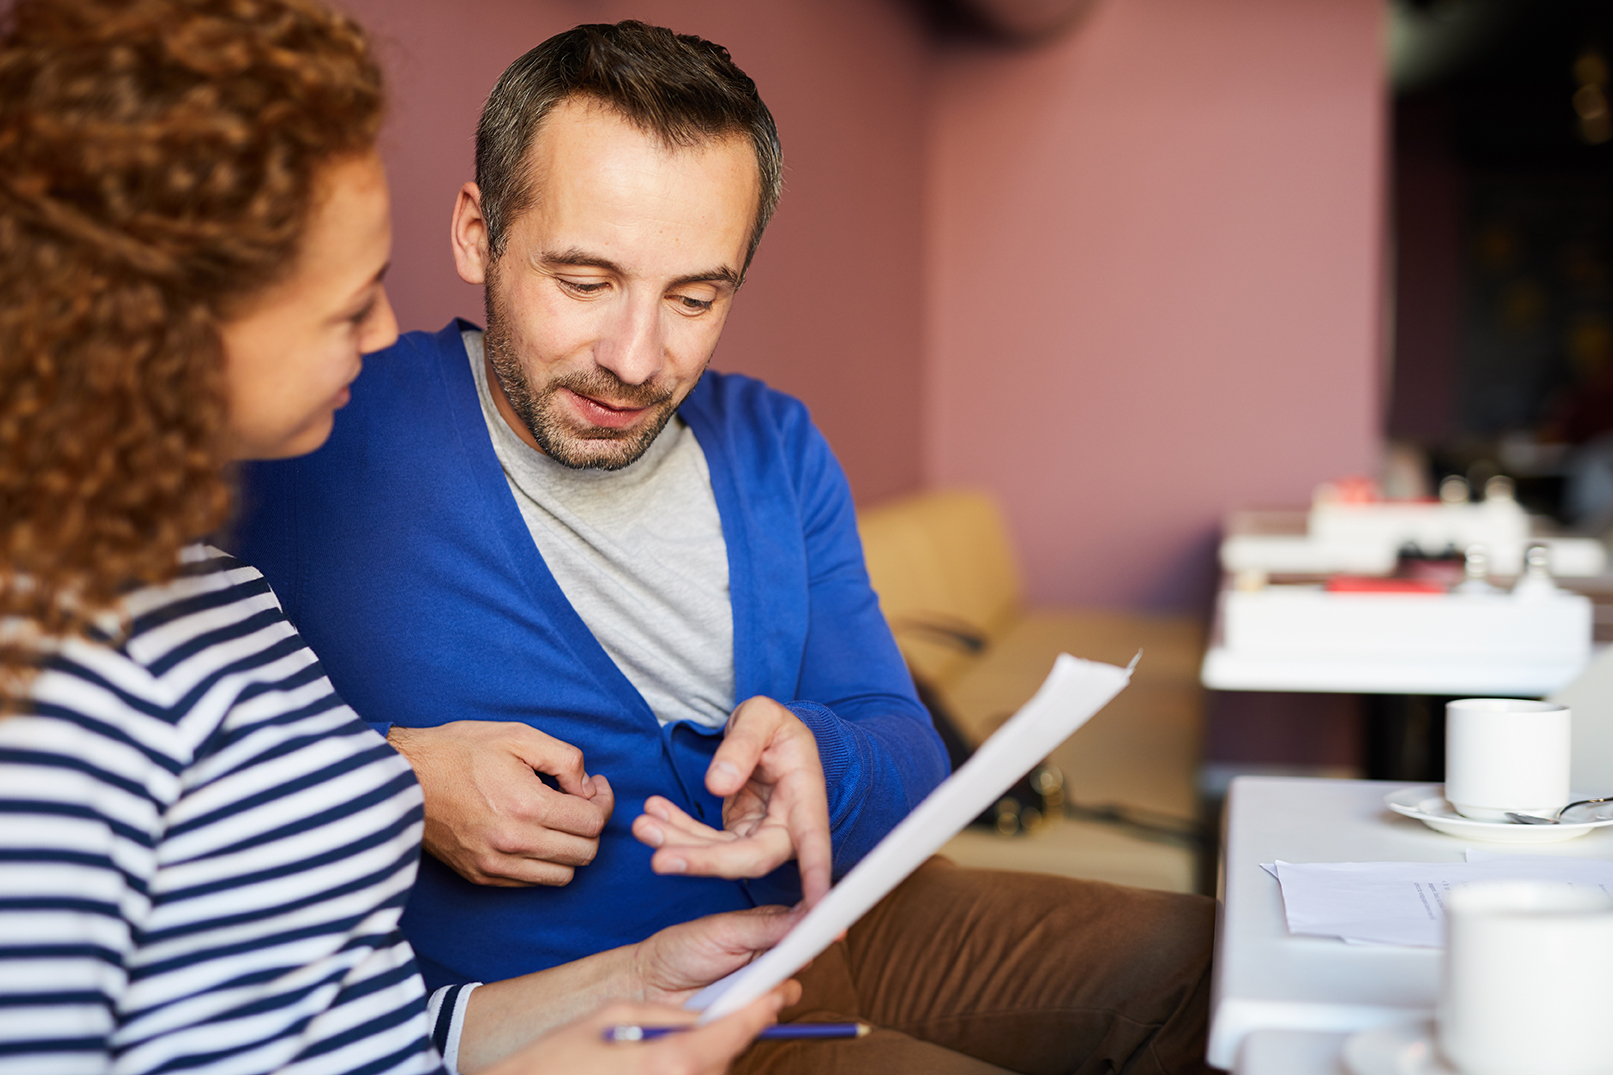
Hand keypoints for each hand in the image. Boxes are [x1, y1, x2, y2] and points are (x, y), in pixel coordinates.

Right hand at [387, 721, 613, 886]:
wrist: (400, 779)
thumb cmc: (457, 752)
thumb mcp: (517, 736)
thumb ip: (565, 759)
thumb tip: (588, 788)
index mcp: (526, 806)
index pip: (592, 824)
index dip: (603, 802)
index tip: (594, 786)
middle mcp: (513, 843)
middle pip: (584, 854)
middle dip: (591, 826)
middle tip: (579, 801)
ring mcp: (495, 865)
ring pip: (562, 876)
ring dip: (570, 849)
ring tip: (557, 820)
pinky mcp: (481, 876)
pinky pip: (532, 882)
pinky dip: (543, 862)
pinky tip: (533, 834)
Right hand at [482, 990, 795, 1074]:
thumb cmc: (560, 1057)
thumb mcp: (616, 1017)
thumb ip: (669, 1017)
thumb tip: (704, 1018)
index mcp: (672, 1061)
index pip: (733, 1033)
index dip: (758, 1012)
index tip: (774, 997)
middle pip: (725, 1058)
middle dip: (728, 1035)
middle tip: (725, 1011)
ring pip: (710, 1074)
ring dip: (705, 1057)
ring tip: (677, 1041)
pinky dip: (688, 1070)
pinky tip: (665, 1061)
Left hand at [632, 697, 831, 905]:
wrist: (765, 732)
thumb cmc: (773, 725)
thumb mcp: (761, 716)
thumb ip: (741, 745)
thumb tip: (716, 786)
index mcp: (806, 796)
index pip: (812, 842)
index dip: (814, 877)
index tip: (815, 911)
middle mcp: (787, 826)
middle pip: (751, 858)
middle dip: (705, 862)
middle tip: (659, 861)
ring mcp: (761, 834)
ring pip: (721, 855)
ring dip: (679, 844)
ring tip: (643, 825)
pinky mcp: (738, 835)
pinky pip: (704, 841)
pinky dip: (677, 829)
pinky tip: (654, 813)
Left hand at [632, 905, 803, 1004]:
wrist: (650, 984)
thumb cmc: (682, 948)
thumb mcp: (725, 931)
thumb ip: (768, 926)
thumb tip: (809, 914)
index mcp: (765, 926)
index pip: (803, 925)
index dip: (818, 928)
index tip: (832, 931)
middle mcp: (767, 954)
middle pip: (801, 960)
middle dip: (797, 962)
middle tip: (784, 961)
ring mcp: (758, 984)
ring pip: (788, 991)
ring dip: (775, 991)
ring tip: (751, 986)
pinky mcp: (747, 1011)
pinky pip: (768, 1015)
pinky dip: (758, 1012)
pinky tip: (739, 1004)